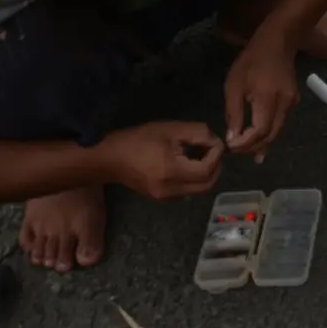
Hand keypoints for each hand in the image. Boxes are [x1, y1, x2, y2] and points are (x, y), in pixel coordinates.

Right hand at [105, 120, 224, 200]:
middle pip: (207, 185)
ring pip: (199, 190)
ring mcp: (167, 198)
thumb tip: (215, 141)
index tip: (215, 142)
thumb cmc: (138, 139)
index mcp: (172, 172)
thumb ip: (197, 133)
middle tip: (213, 150)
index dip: (216, 155)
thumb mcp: (170, 129)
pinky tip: (189, 163)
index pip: (207, 170)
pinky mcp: (162, 198)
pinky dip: (195, 178)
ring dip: (207, 174)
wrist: (110, 159)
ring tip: (202, 154)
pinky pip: (188, 191)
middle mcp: (171, 190)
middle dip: (216, 167)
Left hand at [224, 35, 299, 160]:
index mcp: (267, 98)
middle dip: (254, 147)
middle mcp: (284, 104)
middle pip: (271, 135)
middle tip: (237, 151)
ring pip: (278, 131)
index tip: (231, 147)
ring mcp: (292, 103)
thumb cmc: (251, 61)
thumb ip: (233, 113)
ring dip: (262, 142)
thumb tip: (233, 139)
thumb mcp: (234, 85)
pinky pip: (281, 122)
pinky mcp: (294, 101)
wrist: (277, 43)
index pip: (260, 131)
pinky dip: (269, 132)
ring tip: (246, 149)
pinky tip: (259, 136)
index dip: (246, 143)